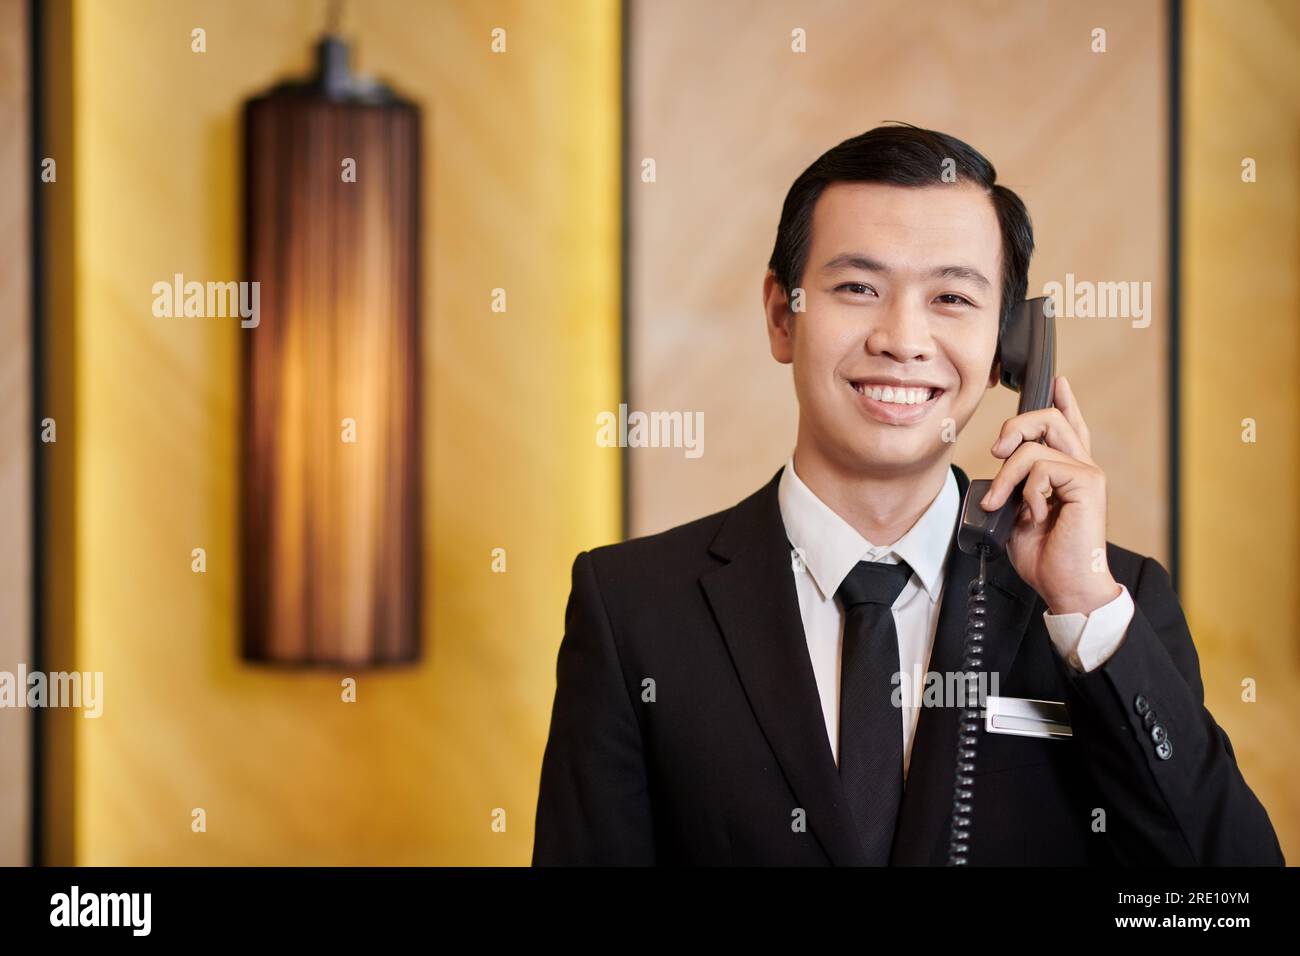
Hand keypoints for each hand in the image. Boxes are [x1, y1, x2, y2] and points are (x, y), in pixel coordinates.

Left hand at [978, 375, 1120, 614]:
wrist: (1065, 585)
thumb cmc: (1045, 556)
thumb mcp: (1016, 515)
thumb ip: (1012, 488)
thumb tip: (998, 472)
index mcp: (1067, 472)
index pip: (1067, 426)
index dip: (1062, 401)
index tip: (1056, 381)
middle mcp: (1081, 466)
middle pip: (1048, 419)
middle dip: (1014, 426)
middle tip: (996, 454)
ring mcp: (1087, 473)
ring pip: (1035, 444)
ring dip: (1007, 476)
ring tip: (1002, 503)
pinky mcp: (1088, 483)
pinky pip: (1041, 467)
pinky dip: (1026, 491)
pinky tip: (1036, 515)